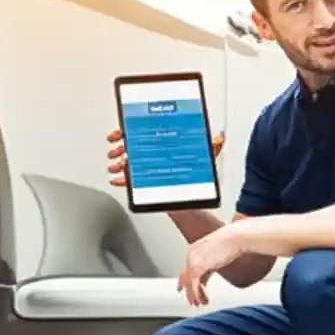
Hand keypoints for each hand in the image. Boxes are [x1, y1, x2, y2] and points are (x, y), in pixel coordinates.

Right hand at [107, 127, 225, 186]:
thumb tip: (219, 137)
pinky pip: (130, 180)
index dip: (132, 130)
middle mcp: (157, 156)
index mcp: (166, 145)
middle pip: (133, 146)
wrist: (194, 204)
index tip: (122, 131)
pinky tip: (118, 179)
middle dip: (121, 146)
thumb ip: (212, 148)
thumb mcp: (205, 161)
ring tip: (115, 166)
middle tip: (115, 150)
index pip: (146, 131)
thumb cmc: (198, 181)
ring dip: (119, 162)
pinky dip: (122, 179)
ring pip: (129, 162)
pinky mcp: (146, 184)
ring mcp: (150, 169)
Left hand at [178, 224, 244, 306]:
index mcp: (194, 249)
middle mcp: (191, 254)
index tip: (183, 289)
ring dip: (194, 295)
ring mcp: (193, 260)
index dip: (184, 281)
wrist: (235, 237)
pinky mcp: (198, 267)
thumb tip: (208, 276)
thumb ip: (210, 264)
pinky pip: (194, 285)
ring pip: (189, 283)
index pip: (186, 268)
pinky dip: (198, 294)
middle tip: (193, 302)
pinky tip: (202, 300)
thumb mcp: (217, 254)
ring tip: (200, 303)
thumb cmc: (232, 242)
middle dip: (189, 291)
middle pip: (185, 277)